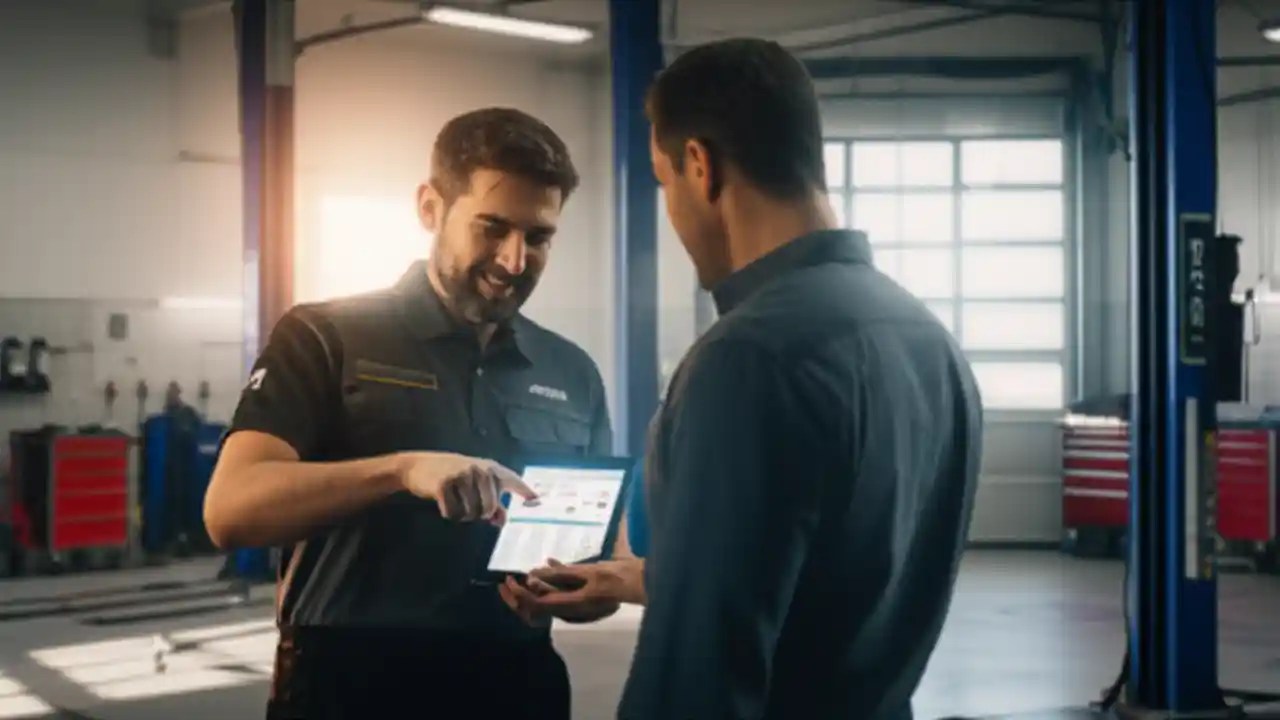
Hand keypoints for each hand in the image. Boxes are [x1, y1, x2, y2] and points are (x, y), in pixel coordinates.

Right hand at [397, 452, 533, 522]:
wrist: (417, 466)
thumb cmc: (451, 476)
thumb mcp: (474, 483)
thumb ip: (492, 500)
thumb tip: (501, 520)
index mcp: (490, 468)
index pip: (512, 480)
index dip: (525, 490)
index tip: (537, 500)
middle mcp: (479, 469)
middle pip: (489, 508)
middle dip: (478, 514)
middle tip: (466, 505)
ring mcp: (462, 475)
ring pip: (472, 513)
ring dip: (463, 515)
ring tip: (455, 502)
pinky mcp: (444, 484)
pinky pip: (453, 514)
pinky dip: (449, 514)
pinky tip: (443, 503)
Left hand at [499, 558, 643, 625]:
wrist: (638, 584)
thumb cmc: (615, 576)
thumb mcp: (586, 571)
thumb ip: (560, 572)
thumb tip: (534, 573)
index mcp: (570, 605)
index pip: (537, 604)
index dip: (520, 593)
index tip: (510, 580)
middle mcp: (570, 611)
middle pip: (537, 607)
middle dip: (520, 594)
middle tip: (508, 579)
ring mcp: (575, 608)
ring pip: (546, 601)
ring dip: (534, 587)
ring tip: (526, 571)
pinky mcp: (581, 601)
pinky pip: (557, 595)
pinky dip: (549, 583)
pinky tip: (548, 566)